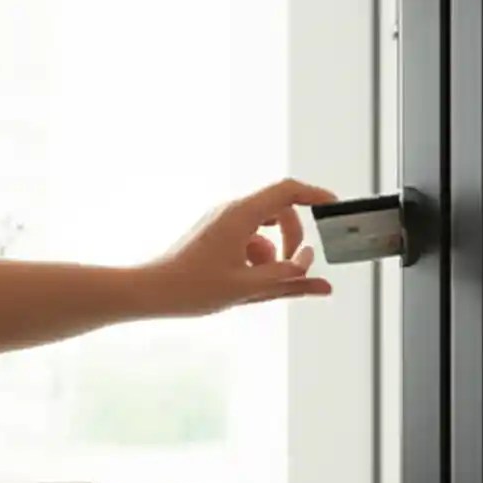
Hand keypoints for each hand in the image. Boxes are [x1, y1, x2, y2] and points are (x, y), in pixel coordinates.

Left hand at [144, 178, 339, 315]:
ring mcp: (223, 222)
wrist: (149, 292)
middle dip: (294, 238)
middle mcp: (232, 212)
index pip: (288, 190)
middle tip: (296, 266)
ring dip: (273, 254)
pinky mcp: (216, 235)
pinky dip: (256, 259)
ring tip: (258, 283)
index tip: (334, 206)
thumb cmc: (191, 288)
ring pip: (265, 230)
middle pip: (280, 212)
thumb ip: (286, 277)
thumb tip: (310, 265)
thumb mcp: (247, 287)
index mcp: (241, 215)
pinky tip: (243, 283)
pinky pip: (250, 240)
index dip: (315, 195)